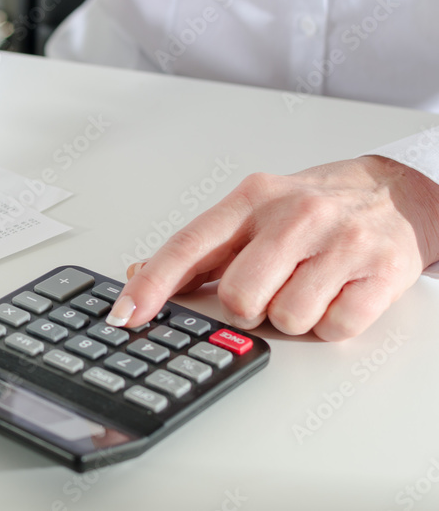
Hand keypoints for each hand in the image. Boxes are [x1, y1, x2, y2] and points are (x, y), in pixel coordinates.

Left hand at [108, 156, 438, 340]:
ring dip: (293, 316)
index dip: (152, 286)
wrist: (397, 191)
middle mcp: (294, 216)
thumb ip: (201, 247)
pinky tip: (338, 292)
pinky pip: (334, 328)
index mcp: (252, 199)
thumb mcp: (253, 210)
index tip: (124, 315)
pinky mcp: (381, 272)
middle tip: (270, 287)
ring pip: (288, 318)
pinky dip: (330, 323)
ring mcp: (340, 243)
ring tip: (309, 284)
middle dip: (249, 307)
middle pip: (241, 297)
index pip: (188, 246)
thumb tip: (139, 272)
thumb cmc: (315, 206)